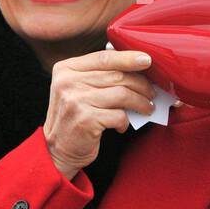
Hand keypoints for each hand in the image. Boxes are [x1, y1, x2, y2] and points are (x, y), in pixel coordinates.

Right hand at [43, 49, 155, 179]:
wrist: (58, 150)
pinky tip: (122, 125)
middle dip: (141, 84)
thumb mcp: (78, 90)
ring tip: (146, 108)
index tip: (147, 60)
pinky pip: (118, 115)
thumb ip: (98, 76)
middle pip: (117, 75)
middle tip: (152, 92)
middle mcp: (68, 82)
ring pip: (122, 94)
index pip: (104, 57)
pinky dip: (125, 121)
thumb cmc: (74, 118)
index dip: (128, 58)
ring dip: (140, 102)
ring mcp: (75, 100)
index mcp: (66, 69)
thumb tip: (136, 67)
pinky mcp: (85, 120)